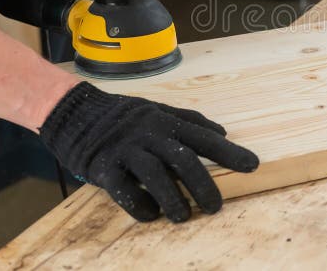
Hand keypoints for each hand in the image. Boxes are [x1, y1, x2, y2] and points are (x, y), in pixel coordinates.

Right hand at [39, 82, 258, 221]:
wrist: (74, 113)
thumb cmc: (124, 116)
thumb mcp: (158, 110)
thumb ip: (190, 121)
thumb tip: (222, 132)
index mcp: (165, 120)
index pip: (204, 138)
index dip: (230, 153)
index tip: (253, 166)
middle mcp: (149, 133)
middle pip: (184, 160)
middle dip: (204, 185)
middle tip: (215, 207)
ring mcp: (126, 149)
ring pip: (156, 176)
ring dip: (174, 200)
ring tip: (184, 216)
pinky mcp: (104, 167)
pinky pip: (125, 190)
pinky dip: (141, 206)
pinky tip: (152, 214)